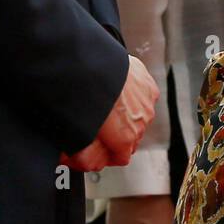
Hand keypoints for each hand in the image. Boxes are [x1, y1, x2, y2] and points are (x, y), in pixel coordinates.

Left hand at [63, 56, 158, 170]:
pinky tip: (113, 91)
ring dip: (123, 116)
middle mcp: (143, 120)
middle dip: (113, 136)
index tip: (89, 148)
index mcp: (128, 136)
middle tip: (92, 127)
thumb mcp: (76, 135)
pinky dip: (130, 97)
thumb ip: (85, 156)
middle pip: (130, 138)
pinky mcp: (146, 81)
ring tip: (102, 106)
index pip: (121, 158)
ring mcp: (147, 99)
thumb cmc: (78, 94)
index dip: (103, 155)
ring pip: (137, 117)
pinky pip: (141, 97)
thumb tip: (87, 163)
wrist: (83, 60)